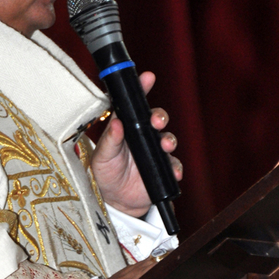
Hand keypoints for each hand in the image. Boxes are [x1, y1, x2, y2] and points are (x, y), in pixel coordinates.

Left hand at [90, 71, 181, 216]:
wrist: (117, 201)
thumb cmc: (106, 174)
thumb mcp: (102, 158)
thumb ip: (110, 141)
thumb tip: (117, 123)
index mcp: (126, 127)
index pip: (134, 105)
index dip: (142, 89)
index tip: (148, 77)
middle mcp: (142, 136)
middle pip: (156, 119)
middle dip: (160, 116)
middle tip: (156, 121)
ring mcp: (154, 151)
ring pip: (168, 139)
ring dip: (169, 139)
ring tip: (165, 144)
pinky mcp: (163, 168)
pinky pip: (173, 164)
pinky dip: (175, 167)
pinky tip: (173, 171)